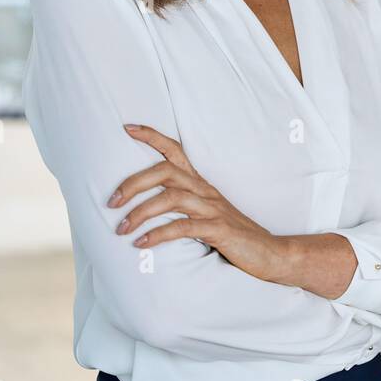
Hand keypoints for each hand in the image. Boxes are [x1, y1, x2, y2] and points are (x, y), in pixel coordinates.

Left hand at [108, 123, 285, 282]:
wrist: (269, 253)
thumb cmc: (233, 236)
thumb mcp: (206, 215)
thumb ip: (182, 207)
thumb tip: (146, 207)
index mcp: (201, 185)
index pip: (175, 150)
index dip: (152, 137)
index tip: (127, 127)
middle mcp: (205, 191)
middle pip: (165, 171)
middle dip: (133, 183)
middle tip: (111, 201)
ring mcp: (213, 209)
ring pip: (171, 198)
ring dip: (140, 212)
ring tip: (121, 229)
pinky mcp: (219, 230)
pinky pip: (184, 227)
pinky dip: (159, 234)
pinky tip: (142, 244)